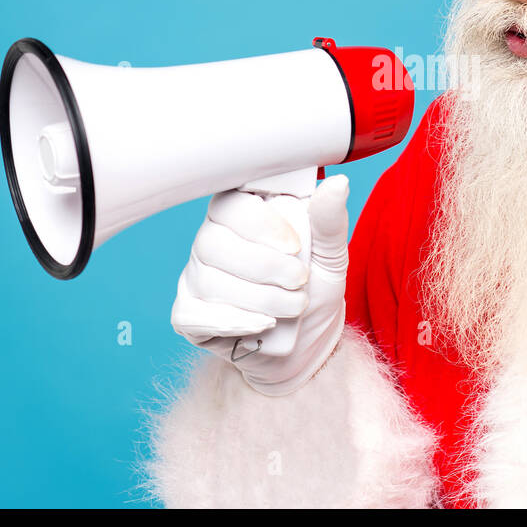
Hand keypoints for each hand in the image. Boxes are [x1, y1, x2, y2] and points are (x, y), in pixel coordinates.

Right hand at [170, 174, 349, 395]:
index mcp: (240, 214)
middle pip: (212, 243)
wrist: (306, 343)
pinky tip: (263, 325)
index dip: (260, 224)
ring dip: (260, 298)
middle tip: (301, 280)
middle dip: (264, 266)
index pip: (230, 204)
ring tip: (295, 306)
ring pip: (208, 281)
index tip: (295, 246)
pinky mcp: (188, 314)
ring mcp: (196, 277)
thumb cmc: (313, 289)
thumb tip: (338, 184)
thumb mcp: (329, 254)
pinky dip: (233, 321)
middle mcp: (211, 241)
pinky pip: (192, 315)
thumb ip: (329, 220)